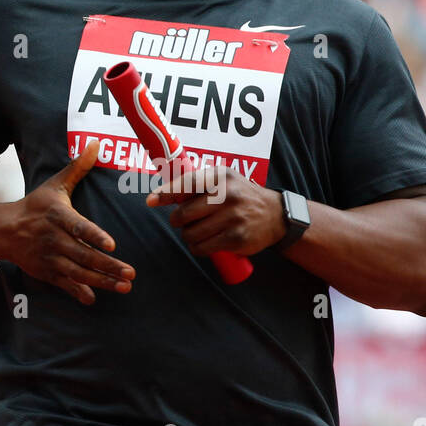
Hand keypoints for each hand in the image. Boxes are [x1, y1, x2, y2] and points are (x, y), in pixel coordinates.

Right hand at [3, 140, 134, 304]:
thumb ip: (78, 168)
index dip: (94, 236)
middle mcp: (53, 238)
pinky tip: (92, 299)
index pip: (78, 227)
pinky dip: (77, 292)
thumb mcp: (55, 185)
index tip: (112, 245)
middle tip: (131, 273)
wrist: (3, 230)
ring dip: (101, 281)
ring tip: (124, 286)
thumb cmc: (36, 205)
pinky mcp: (45, 271)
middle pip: (83, 255)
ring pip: (78, 272)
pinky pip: (63, 284)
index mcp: (58, 216)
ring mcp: (49, 257)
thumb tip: (95, 143)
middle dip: (108, 266)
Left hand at [146, 166, 285, 256]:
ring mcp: (233, 218)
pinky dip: (198, 248)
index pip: (187, 184)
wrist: (274, 215)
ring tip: (199, 231)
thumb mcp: (224, 179)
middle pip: (184, 214)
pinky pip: (202, 248)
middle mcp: (227, 195)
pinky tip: (205, 243)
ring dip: (189, 236)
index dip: (166, 193)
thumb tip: (160, 193)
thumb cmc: (241, 196)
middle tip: (185, 221)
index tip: (151, 201)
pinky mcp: (236, 238)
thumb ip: (196, 183)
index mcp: (221, 177)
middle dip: (178, 221)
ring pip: (191, 234)